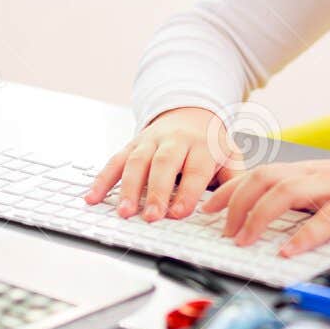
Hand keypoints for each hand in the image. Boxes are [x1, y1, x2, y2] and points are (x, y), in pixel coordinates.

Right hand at [83, 106, 245, 220]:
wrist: (191, 112)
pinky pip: (115, 161)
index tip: (179, 212)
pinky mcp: (132, 144)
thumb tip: (236, 206)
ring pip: (137, 162)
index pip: (195, 170)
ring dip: (128, 188)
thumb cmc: (210, 143)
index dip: (187, 192)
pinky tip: (93, 197)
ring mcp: (150, 141)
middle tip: (151, 217)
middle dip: (156, 191)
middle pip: (164, 164)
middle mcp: (174, 140)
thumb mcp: (230, 156)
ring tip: (124, 212)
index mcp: (202, 145)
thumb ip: (234, 180)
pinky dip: (103, 180)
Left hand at [198, 156, 329, 256]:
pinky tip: (289, 250)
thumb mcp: (322, 190)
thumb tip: (260, 224)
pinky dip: (304, 236)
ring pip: (287, 192)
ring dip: (260, 217)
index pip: (257, 174)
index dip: (229, 190)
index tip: (207, 209)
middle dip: (237, 204)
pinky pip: (326, 219)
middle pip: (264, 179)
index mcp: (303, 173)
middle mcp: (312, 175)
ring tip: (245, 240)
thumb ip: (296, 202)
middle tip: (225, 232)